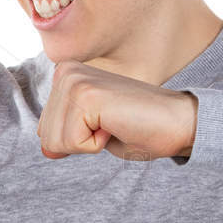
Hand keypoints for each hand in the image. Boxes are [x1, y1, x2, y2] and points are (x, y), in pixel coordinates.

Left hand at [38, 60, 198, 161]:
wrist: (178, 122)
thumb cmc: (140, 128)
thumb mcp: (92, 133)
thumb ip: (65, 135)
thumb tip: (45, 151)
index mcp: (64, 75)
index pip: (44, 130)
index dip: (76, 139)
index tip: (105, 123)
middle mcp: (64, 71)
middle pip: (45, 136)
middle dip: (79, 142)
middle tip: (111, 124)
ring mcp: (74, 80)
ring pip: (55, 141)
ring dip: (88, 144)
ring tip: (114, 123)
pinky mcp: (85, 95)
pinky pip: (72, 143)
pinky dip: (96, 145)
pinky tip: (116, 125)